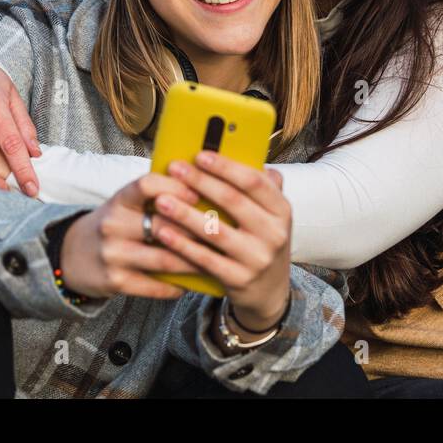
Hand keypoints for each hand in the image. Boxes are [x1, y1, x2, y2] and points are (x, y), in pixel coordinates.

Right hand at [59, 174, 203, 300]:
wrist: (71, 255)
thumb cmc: (112, 225)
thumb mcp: (124, 204)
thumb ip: (154, 198)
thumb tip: (202, 191)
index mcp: (119, 200)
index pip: (146, 185)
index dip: (175, 187)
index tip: (198, 194)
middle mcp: (113, 224)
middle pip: (162, 225)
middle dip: (196, 231)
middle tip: (223, 234)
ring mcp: (113, 254)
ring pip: (164, 259)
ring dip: (194, 261)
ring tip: (216, 260)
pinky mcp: (115, 281)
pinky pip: (155, 286)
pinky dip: (177, 286)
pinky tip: (192, 283)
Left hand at [150, 151, 291, 332]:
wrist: (270, 293)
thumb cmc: (262, 241)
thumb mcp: (270, 215)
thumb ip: (259, 186)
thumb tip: (236, 150)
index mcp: (282, 210)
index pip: (254, 181)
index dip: (226, 166)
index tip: (199, 154)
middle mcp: (274, 233)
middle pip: (232, 201)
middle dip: (200, 182)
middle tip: (174, 169)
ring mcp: (257, 258)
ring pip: (215, 231)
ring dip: (184, 213)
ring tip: (160, 200)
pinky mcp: (239, 280)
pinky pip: (205, 259)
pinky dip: (182, 245)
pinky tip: (163, 232)